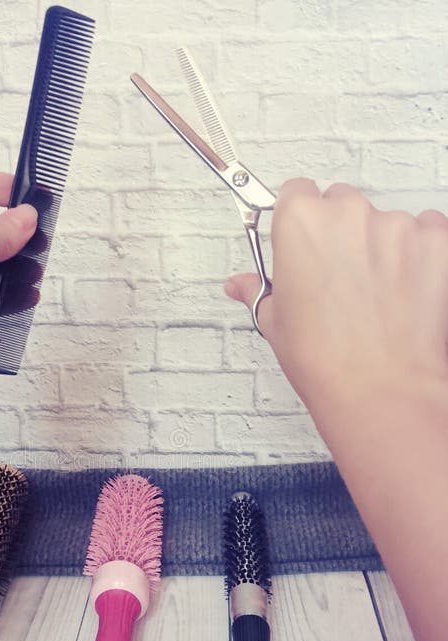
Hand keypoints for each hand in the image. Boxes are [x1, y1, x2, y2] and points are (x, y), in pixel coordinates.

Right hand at [226, 180, 447, 640]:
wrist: (399, 417)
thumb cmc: (329, 391)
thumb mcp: (280, 347)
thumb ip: (262, 300)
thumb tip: (242, 283)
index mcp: (299, 229)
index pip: (297, 194)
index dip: (304, 235)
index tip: (310, 265)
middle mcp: (357, 216)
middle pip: (350, 209)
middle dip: (348, 252)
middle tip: (348, 310)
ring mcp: (413, 232)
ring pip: (401, 231)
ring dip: (395, 269)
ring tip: (392, 330)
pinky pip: (440, 252)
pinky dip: (433, 280)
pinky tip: (425, 328)